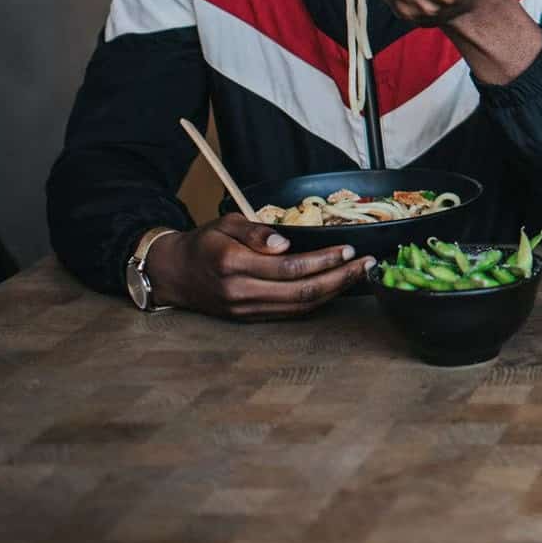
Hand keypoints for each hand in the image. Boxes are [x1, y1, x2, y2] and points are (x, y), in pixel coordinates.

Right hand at [143, 213, 371, 318]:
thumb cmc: (204, 243)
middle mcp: (240, 292)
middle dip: (340, 278)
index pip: (290, 267)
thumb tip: (286, 243)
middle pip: (301, 292)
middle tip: (368, 264)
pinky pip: (289, 313)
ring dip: (334, 292)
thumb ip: (256, 231)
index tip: (350, 249)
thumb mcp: (226, 224)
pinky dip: (317, 302)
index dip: (324, 260)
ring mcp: (245, 310)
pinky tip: (335, 288)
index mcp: (233, 265)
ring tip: (359, 275)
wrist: (174, 274)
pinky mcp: (249, 319)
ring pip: (299, 307)